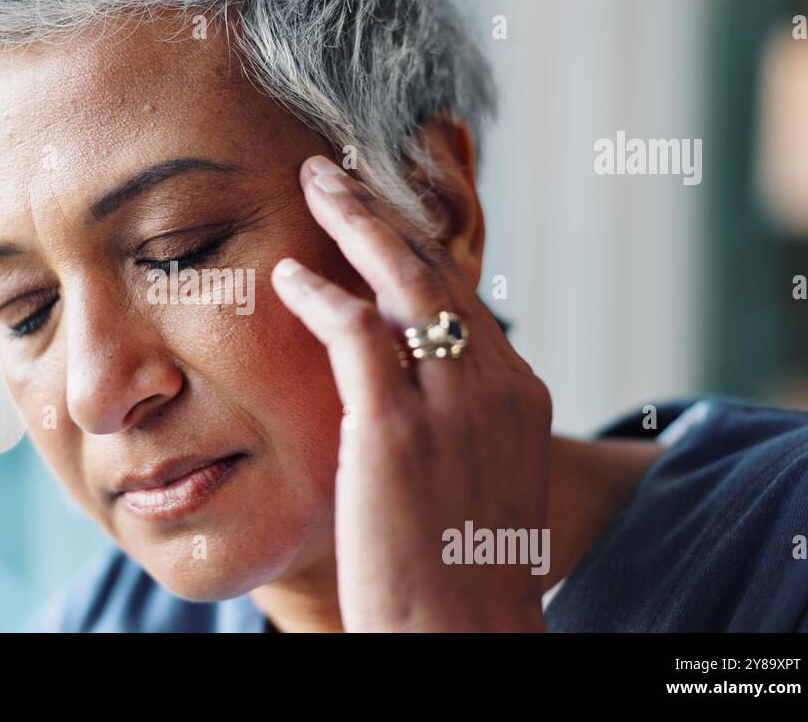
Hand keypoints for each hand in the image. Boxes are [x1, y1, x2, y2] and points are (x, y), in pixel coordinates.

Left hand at [270, 155, 552, 631]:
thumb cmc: (457, 572)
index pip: (464, 296)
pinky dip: (319, 292)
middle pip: (438, 272)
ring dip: (354, 223)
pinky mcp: (398, 429)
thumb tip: (406, 392)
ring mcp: (452, 405)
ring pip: (403, 280)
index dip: (417, 247)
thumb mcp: (473, 482)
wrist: (464, 638)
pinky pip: (356, 331)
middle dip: (387, 212)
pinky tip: (287, 273)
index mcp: (519, 396)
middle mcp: (497, 387)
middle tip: (342, 169)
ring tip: (315, 183)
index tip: (382, 213)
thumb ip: (452, 422)